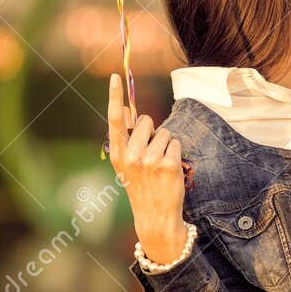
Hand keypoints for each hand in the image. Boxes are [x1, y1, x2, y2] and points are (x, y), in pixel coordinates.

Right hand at [107, 73, 188, 264]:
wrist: (155, 215)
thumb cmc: (142, 185)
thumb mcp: (127, 164)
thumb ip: (127, 138)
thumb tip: (127, 110)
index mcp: (117, 153)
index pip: (114, 119)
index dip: (115, 95)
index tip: (116, 76)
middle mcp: (131, 155)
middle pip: (146, 121)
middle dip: (152, 131)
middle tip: (150, 154)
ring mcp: (149, 160)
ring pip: (165, 132)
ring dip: (166, 144)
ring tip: (160, 165)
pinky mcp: (168, 164)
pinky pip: (176, 143)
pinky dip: (176, 153)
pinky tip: (170, 170)